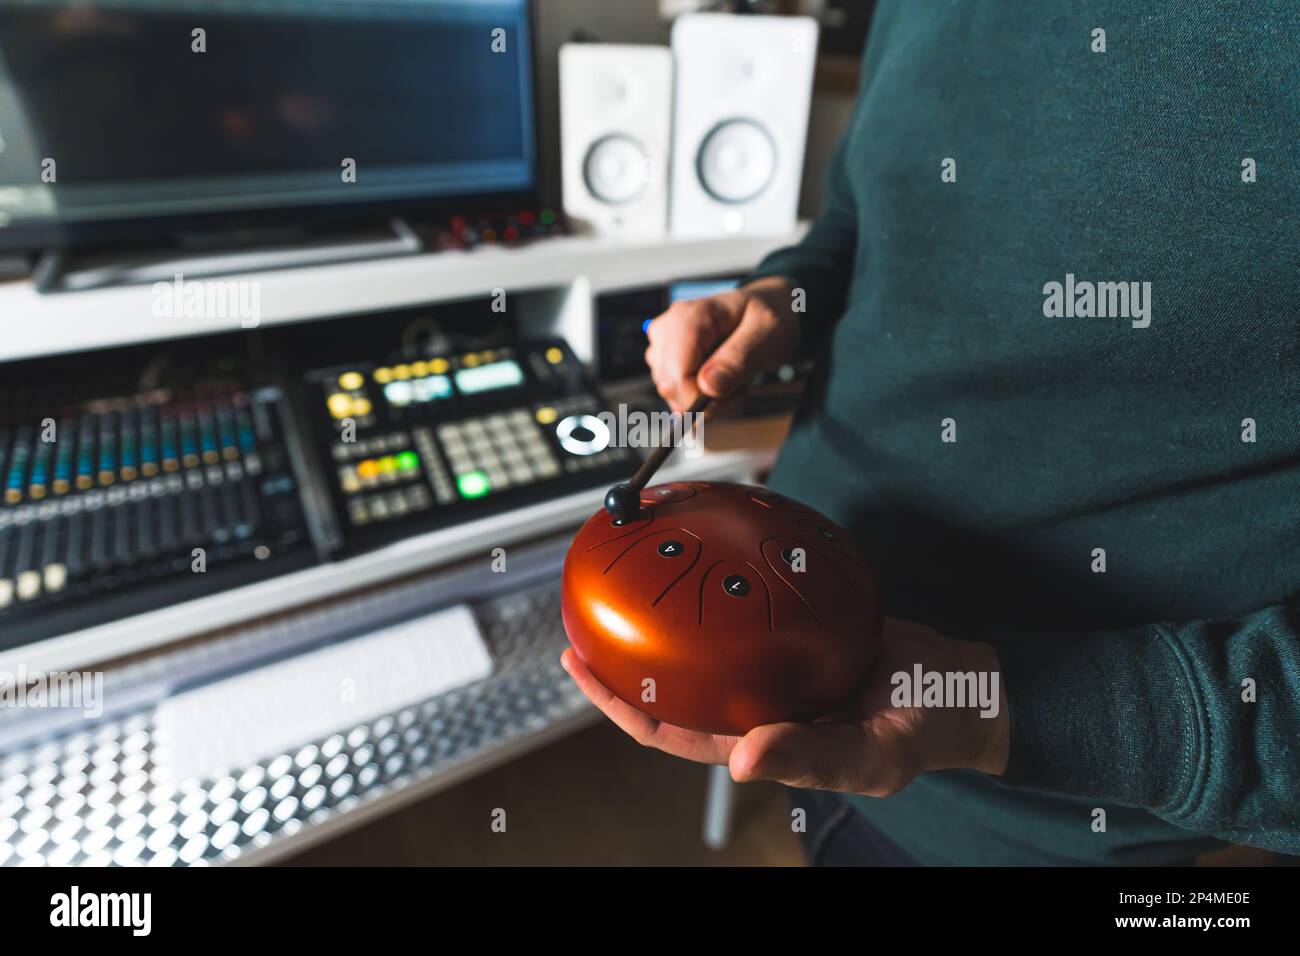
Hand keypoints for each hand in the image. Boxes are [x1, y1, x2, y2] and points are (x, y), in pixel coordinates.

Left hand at [560, 618, 1009, 795]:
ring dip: (664, 622)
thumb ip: (813, 758)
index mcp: (764, 741)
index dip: (623, 707)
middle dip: (624, 662)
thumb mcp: (875, 753)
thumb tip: (743, 762)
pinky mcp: (797, 630)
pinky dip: (719, 588)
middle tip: (581, 621)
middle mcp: (759, 705)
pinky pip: (748, 610)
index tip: (582, 670)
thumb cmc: (927, 729)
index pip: (675, 732)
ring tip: (627, 585)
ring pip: (706, 647)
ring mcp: (774, 667)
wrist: (967, 684)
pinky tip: (700, 561)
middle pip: (675, 686)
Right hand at [644, 276, 799, 412]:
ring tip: (733, 378)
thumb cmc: (763, 317)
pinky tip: (721, 382)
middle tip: (740, 385)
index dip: (702, 398)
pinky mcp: (665, 363)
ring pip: (674, 398)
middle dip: (710, 401)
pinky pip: (678, 398)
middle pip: (672, 389)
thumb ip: (737, 359)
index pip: (676, 376)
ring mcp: (662, 347)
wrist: (760, 315)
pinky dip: (703, 401)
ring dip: (709, 402)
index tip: (732, 396)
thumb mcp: (765, 332)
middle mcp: (667, 330)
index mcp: (688, 317)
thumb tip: (708, 387)